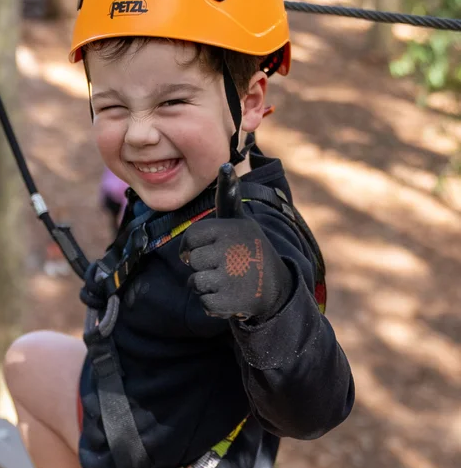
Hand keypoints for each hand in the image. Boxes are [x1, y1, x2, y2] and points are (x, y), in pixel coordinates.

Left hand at [180, 164, 292, 320]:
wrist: (275, 286)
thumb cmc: (249, 248)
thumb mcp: (240, 221)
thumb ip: (227, 196)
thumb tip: (224, 164)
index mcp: (228, 230)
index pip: (191, 239)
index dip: (194, 246)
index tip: (208, 248)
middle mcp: (229, 252)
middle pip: (192, 261)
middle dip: (203, 266)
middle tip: (225, 266)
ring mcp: (229, 278)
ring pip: (195, 282)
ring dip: (207, 285)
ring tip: (227, 280)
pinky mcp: (229, 302)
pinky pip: (204, 303)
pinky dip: (213, 303)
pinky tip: (230, 295)